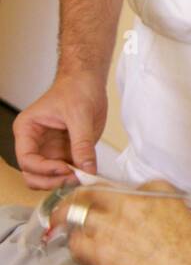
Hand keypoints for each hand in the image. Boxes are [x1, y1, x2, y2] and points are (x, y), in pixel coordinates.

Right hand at [14, 71, 107, 187]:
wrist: (87, 81)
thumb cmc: (75, 89)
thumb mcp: (80, 114)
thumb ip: (82, 143)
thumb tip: (87, 169)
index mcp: (27, 130)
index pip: (27, 159)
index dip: (44, 169)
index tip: (65, 168)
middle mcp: (35, 144)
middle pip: (33, 175)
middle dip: (52, 181)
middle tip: (75, 178)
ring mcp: (50, 151)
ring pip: (48, 179)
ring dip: (63, 183)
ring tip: (83, 176)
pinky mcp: (66, 154)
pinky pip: (66, 174)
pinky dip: (76, 178)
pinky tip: (89, 174)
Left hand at [50, 178, 190, 264]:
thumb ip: (169, 220)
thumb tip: (160, 231)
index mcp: (157, 191)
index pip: (124, 187)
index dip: (115, 199)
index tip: (116, 209)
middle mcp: (130, 203)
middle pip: (90, 193)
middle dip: (81, 200)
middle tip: (76, 209)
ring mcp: (111, 227)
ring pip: (75, 216)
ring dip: (76, 224)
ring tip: (80, 234)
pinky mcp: (101, 255)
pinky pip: (77, 246)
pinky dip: (79, 249)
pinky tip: (88, 257)